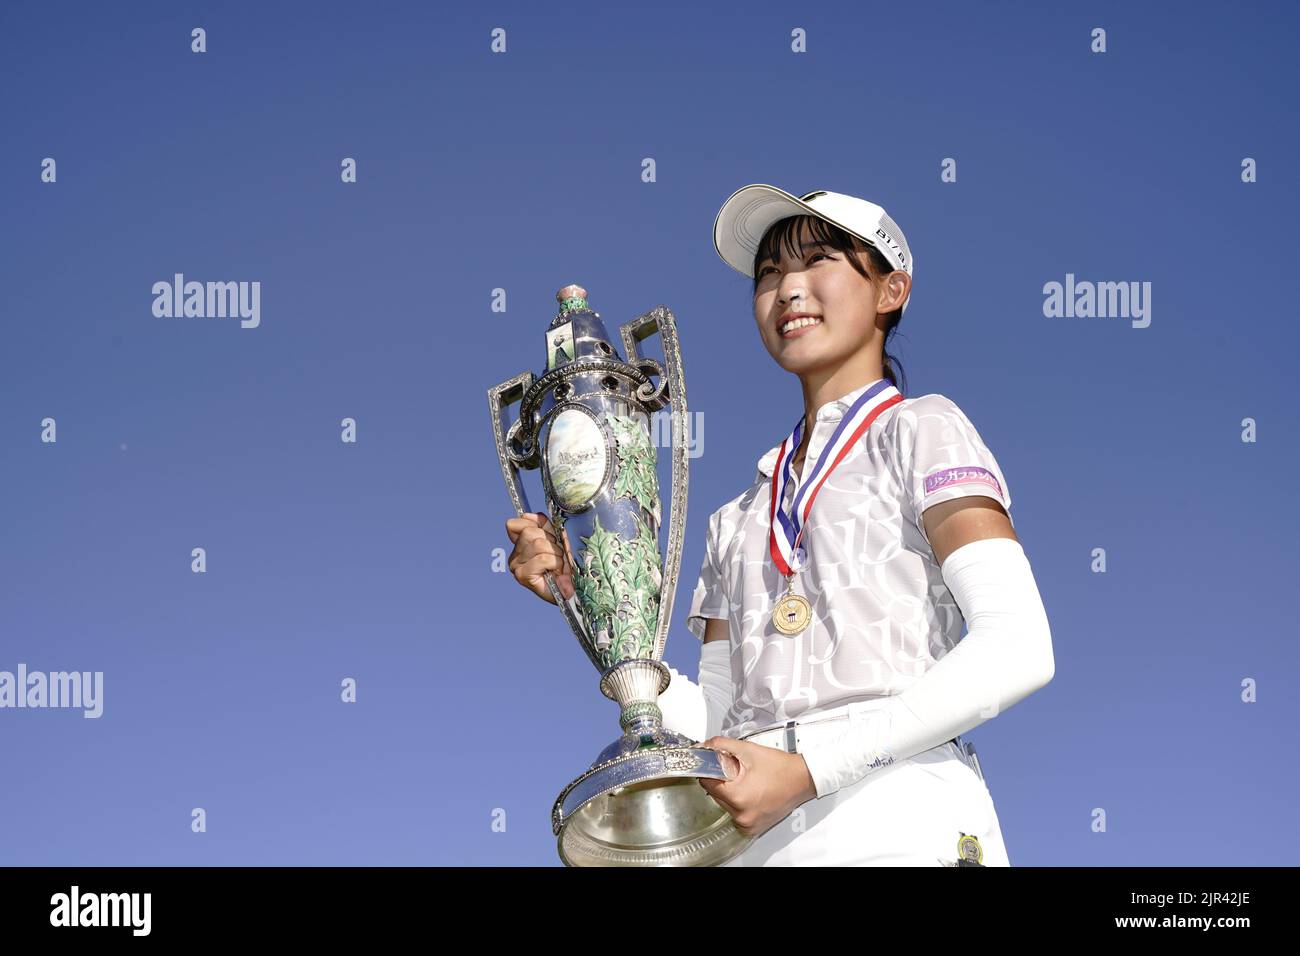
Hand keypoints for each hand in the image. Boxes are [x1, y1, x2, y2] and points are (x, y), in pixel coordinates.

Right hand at [505, 512, 576, 604]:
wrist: (577, 586)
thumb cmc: (569, 564)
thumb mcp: (558, 538)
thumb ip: (544, 525)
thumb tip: (527, 516)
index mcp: (520, 544)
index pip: (513, 524)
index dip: (534, 525)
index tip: (550, 536)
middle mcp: (515, 555)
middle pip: (529, 532)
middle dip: (550, 541)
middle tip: (558, 554)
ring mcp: (517, 566)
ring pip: (537, 544)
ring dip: (555, 553)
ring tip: (559, 564)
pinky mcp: (523, 576)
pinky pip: (542, 558)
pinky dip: (555, 563)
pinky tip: (556, 572)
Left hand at [697, 736, 818, 838]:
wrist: (804, 779)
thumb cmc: (782, 767)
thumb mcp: (749, 750)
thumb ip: (723, 745)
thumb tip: (705, 745)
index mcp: (738, 797)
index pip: (707, 784)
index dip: (708, 771)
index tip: (712, 764)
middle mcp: (742, 815)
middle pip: (715, 795)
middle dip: (721, 781)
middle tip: (736, 771)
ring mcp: (749, 824)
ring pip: (725, 806)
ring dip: (730, 793)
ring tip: (747, 781)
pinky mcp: (754, 828)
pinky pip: (737, 814)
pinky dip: (740, 803)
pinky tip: (752, 792)